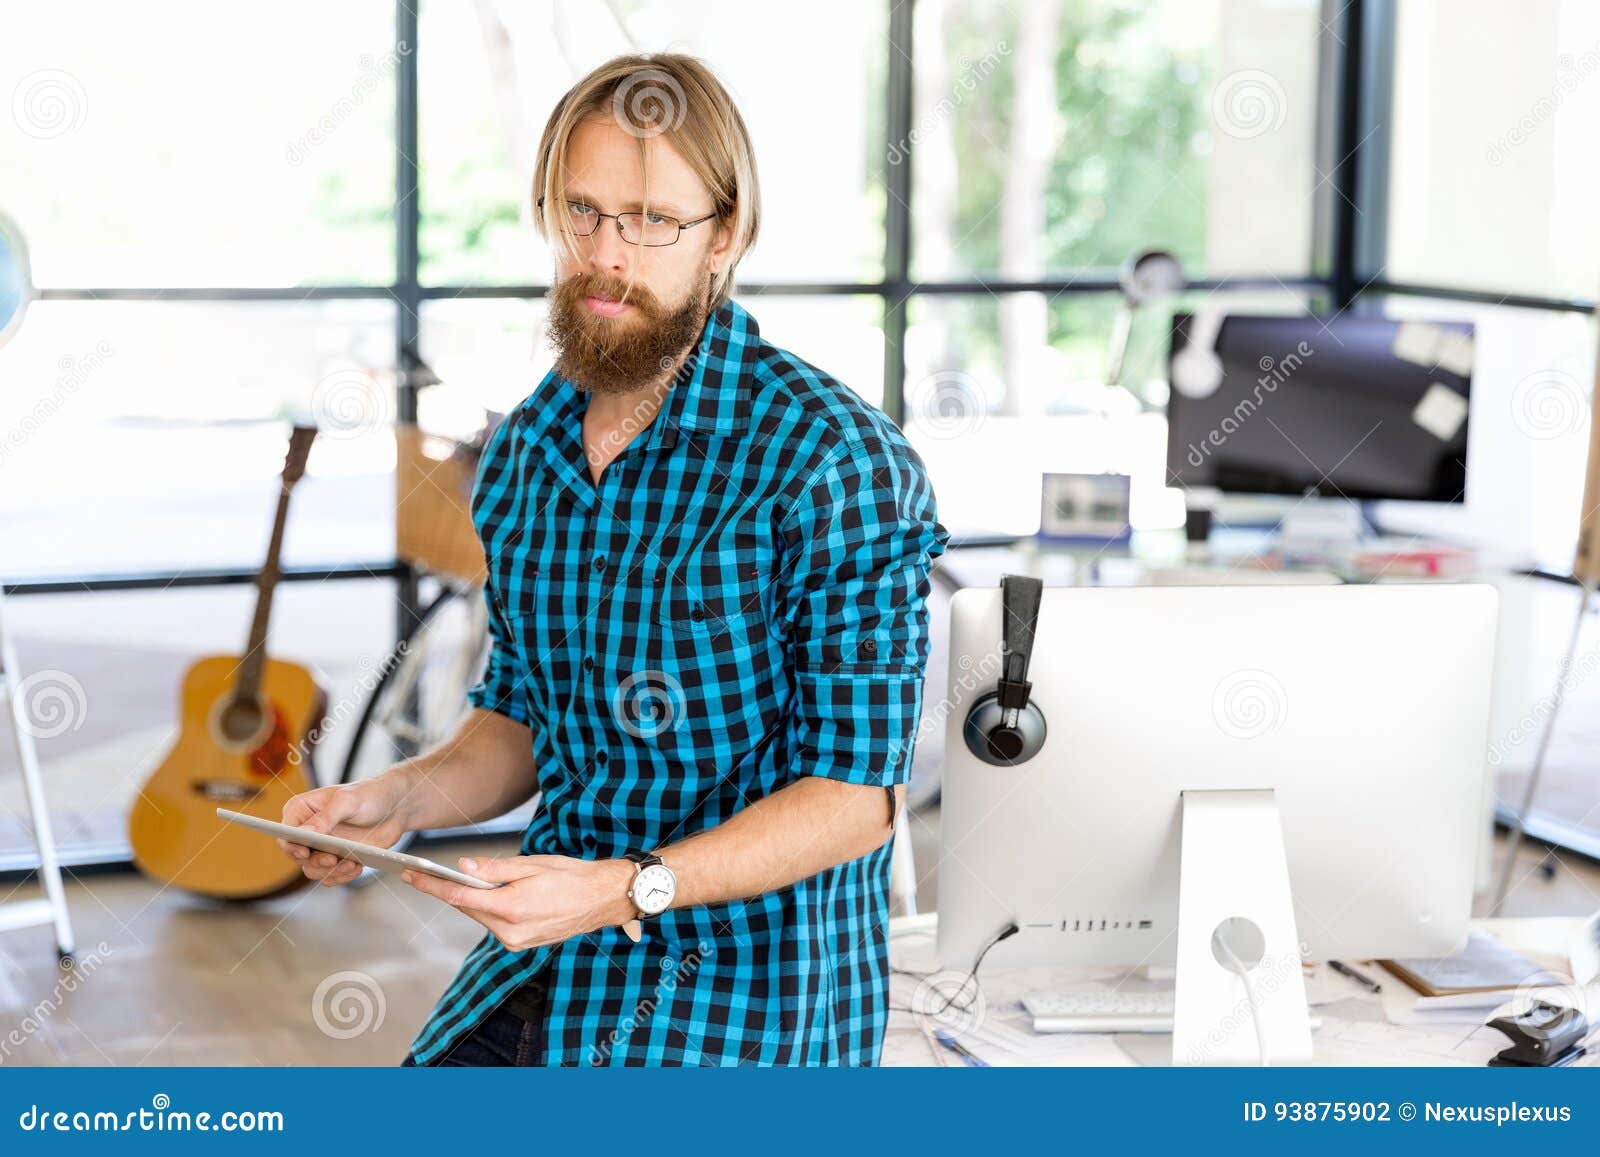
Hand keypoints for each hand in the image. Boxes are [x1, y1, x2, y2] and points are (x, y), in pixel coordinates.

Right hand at [279, 773, 414, 887]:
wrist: (396, 807)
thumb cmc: (370, 794)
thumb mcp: (348, 800)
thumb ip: (326, 816)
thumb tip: (304, 833)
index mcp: (302, 810)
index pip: (286, 833)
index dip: (291, 846)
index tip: (305, 852)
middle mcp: (308, 831)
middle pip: (298, 856)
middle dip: (316, 861)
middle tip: (334, 859)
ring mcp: (322, 847)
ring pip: (313, 870)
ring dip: (330, 872)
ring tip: (351, 865)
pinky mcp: (337, 859)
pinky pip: (331, 876)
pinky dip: (342, 876)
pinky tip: (357, 867)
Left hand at [401, 855, 636, 950]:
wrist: (603, 899)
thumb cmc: (572, 876)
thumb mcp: (533, 864)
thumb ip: (495, 869)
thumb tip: (463, 867)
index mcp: (513, 907)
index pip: (460, 896)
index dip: (432, 885)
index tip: (411, 875)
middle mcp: (511, 931)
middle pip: (467, 908)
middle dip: (448, 890)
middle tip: (423, 873)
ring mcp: (516, 941)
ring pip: (480, 916)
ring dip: (470, 899)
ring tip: (461, 880)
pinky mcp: (522, 944)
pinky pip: (494, 924)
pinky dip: (487, 908)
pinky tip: (488, 895)